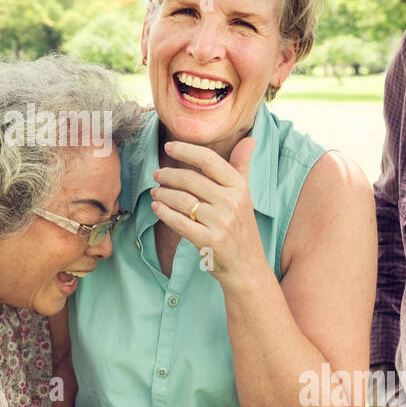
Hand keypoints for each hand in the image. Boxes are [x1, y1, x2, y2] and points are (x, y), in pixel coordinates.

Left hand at [150, 137, 263, 283]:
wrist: (247, 267)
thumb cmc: (241, 228)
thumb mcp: (245, 196)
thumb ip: (242, 166)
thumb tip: (250, 139)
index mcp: (240, 187)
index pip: (209, 160)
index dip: (186, 150)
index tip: (168, 146)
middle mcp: (232, 202)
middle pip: (190, 179)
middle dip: (168, 175)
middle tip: (157, 175)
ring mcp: (220, 222)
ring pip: (181, 200)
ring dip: (162, 194)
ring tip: (155, 192)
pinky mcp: (209, 241)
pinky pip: (178, 221)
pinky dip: (163, 212)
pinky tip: (156, 207)